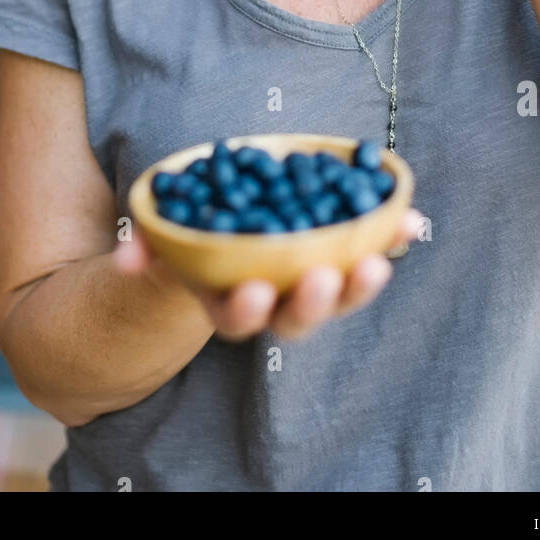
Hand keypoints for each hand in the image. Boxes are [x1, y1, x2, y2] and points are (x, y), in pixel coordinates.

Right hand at [113, 207, 424, 341]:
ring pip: (340, 294)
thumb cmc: (187, 240)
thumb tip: (125, 259)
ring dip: (361, 282)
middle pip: (297, 317)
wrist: (222, 234)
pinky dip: (392, 239)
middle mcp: (275, 302)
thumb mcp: (161, 245)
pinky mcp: (342, 256)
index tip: (255, 291)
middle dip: (313, 302)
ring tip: (378, 260)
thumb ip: (144, 251)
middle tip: (323, 277)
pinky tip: (414, 222)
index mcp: (229, 301)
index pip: (238, 317)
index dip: (247, 308)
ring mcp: (311, 283)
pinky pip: (369, 251)